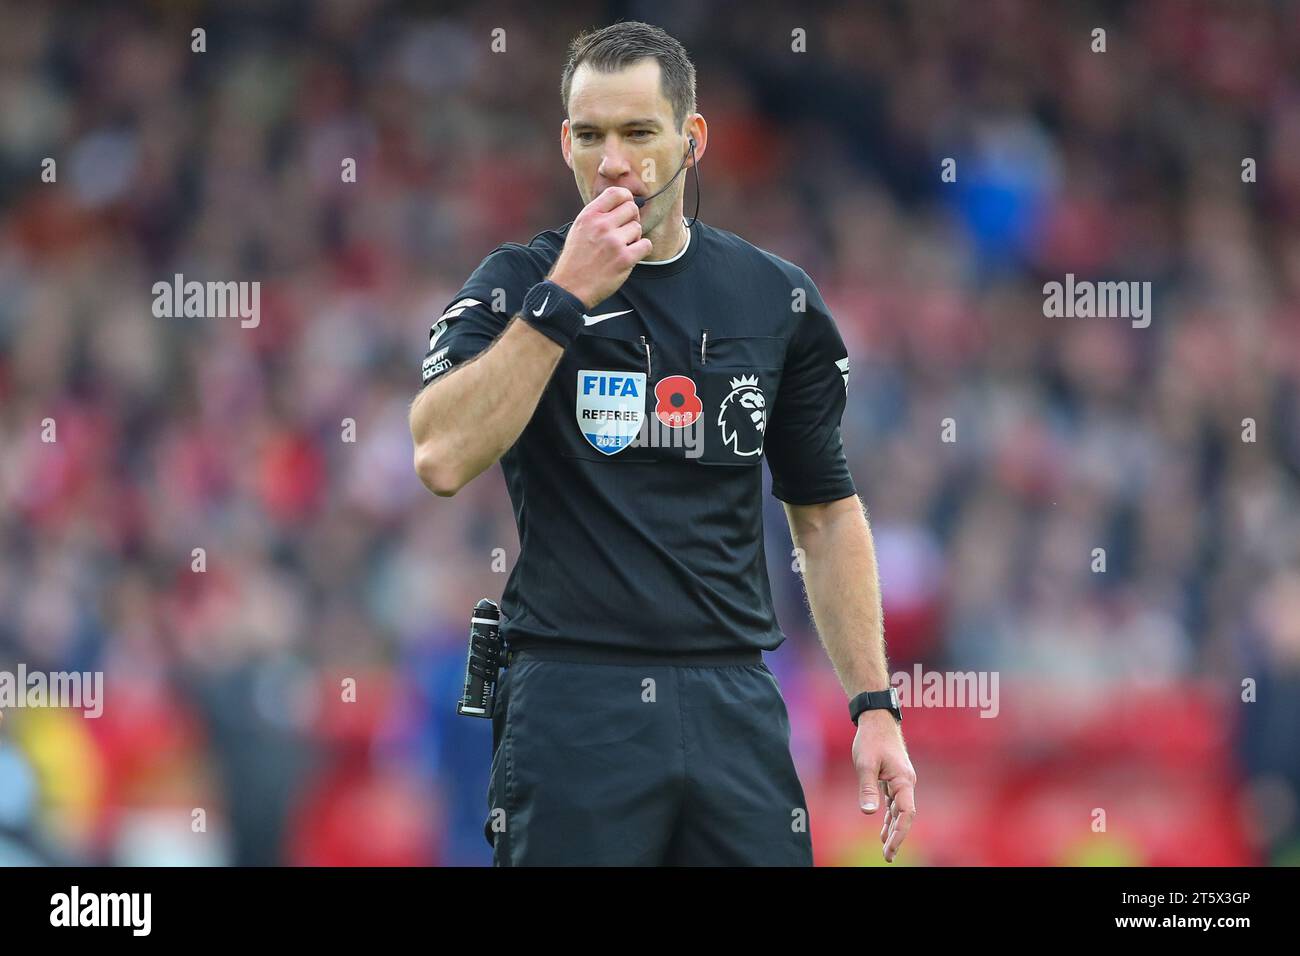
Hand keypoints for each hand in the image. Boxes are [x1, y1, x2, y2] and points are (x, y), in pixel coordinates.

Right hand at [548, 187, 653, 308]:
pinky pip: (646, 245)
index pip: (615, 193)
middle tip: (625, 231)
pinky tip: (630, 256)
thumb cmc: (575, 260)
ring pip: (638, 228)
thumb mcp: (579, 229)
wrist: (570, 287)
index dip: (626, 198)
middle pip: (631, 208)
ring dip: (634, 237)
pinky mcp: (624, 258)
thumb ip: (597, 215)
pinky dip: (641, 250)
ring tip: (622, 247)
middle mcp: (601, 225)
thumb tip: (619, 204)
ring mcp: (613, 242)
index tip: (626, 207)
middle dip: (632, 219)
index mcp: (589, 215)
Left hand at [851, 711, 916, 862]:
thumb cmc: (871, 739)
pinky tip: (882, 827)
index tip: (890, 847)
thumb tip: (869, 813)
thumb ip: (868, 788)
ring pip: (899, 810)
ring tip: (886, 848)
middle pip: (905, 815)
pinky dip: (888, 816)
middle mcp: (906, 782)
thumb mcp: (865, 764)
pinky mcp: (893, 778)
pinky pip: (894, 802)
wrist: (877, 719)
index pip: (906, 813)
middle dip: (897, 836)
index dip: (900, 832)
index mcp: (904, 780)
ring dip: (893, 828)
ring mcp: (901, 781)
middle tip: (887, 855)